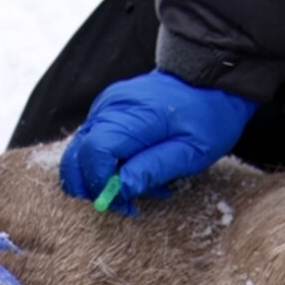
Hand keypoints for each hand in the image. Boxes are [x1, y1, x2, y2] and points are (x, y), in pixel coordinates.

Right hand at [59, 71, 256, 212]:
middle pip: (75, 157)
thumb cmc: (207, 117)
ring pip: (79, 155)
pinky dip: (105, 166)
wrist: (208, 82)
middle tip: (127, 203)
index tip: (126, 202)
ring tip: (135, 185)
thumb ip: (155, 168)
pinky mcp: (103, 112)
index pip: (94, 153)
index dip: (101, 184)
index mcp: (132, 115)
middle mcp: (109, 108)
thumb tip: (120, 189)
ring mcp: (103, 108)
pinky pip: (90, 146)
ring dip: (100, 180)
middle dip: (93, 189)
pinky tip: (133, 170)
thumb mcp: (193, 151)